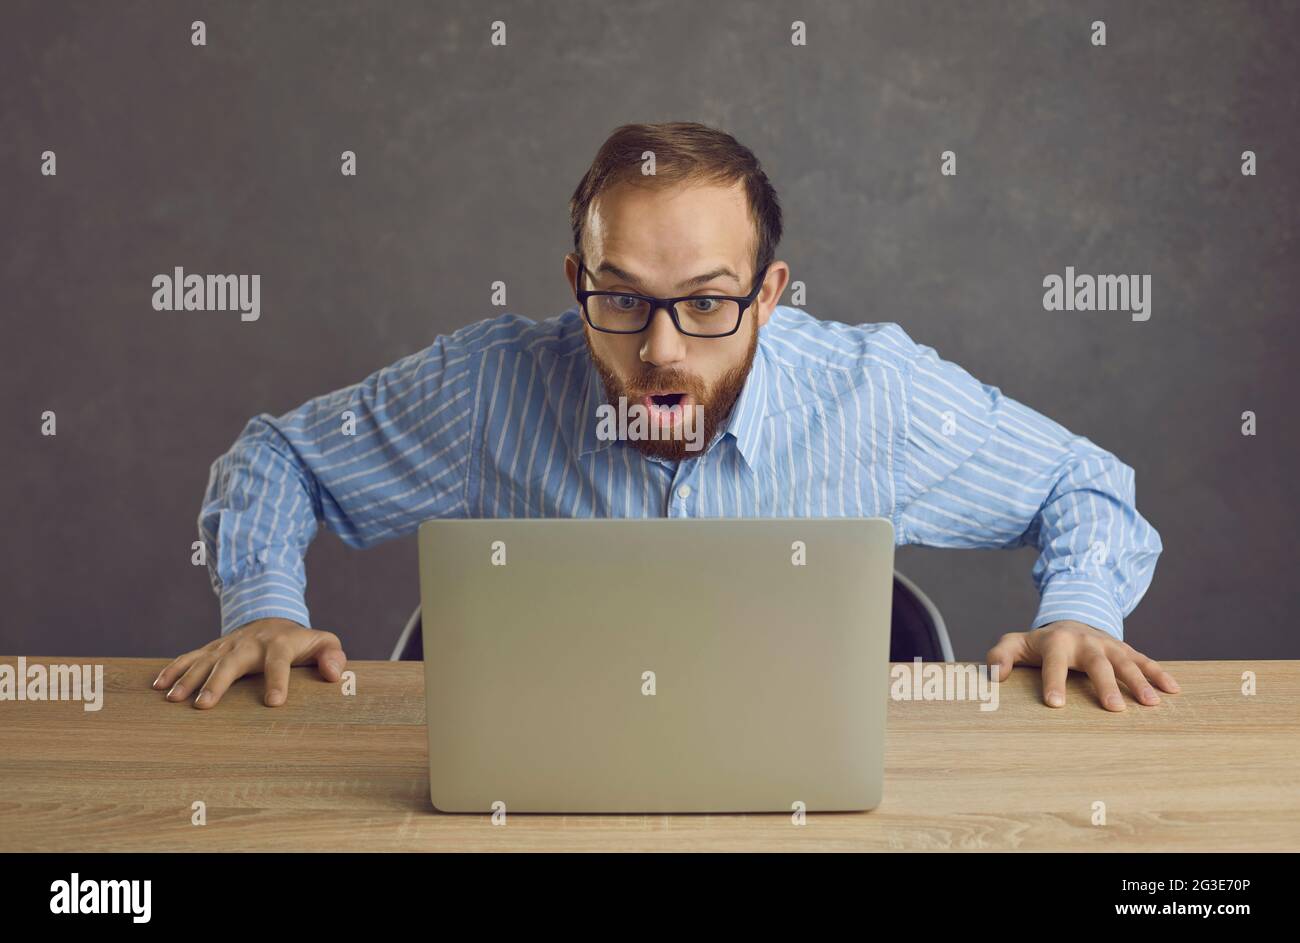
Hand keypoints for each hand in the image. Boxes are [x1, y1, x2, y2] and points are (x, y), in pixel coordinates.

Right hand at [151, 617, 347, 708]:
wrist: (273, 617)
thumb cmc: (301, 641)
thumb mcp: (323, 642)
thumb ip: (333, 656)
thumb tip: (334, 673)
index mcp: (279, 644)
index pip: (279, 661)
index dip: (278, 680)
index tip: (274, 703)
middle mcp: (250, 643)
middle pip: (232, 662)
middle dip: (217, 682)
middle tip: (204, 706)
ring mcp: (227, 645)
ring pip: (205, 661)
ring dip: (188, 679)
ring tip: (174, 700)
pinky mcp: (212, 649)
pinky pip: (189, 658)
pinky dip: (172, 670)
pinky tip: (158, 687)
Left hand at [985, 619, 1179, 710]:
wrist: (1069, 619)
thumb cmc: (1038, 643)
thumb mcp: (1014, 644)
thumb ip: (1000, 656)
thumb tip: (994, 675)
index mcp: (1055, 642)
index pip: (1053, 663)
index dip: (1053, 682)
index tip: (1055, 705)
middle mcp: (1085, 641)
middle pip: (1096, 662)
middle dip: (1105, 684)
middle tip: (1114, 709)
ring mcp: (1107, 645)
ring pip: (1125, 661)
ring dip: (1139, 681)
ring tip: (1151, 704)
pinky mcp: (1124, 649)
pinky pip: (1144, 660)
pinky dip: (1159, 674)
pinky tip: (1173, 690)